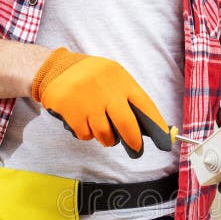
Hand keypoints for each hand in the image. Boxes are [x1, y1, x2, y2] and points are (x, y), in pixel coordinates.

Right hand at [32, 48, 173, 157]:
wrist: (55, 68)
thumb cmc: (91, 78)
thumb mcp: (113, 79)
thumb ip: (128, 100)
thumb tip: (146, 130)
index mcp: (121, 80)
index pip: (145, 106)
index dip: (156, 126)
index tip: (165, 142)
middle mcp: (106, 90)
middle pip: (127, 126)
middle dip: (133, 142)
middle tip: (136, 150)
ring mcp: (88, 101)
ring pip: (105, 134)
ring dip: (106, 138)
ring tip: (101, 128)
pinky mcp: (71, 111)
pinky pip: (86, 135)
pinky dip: (86, 133)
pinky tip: (83, 121)